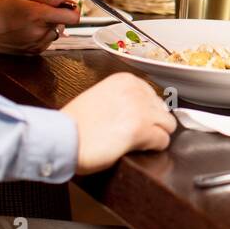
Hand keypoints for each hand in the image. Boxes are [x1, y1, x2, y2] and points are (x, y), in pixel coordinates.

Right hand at [0, 0, 81, 55]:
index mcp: (39, 16)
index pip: (73, 17)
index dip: (73, 10)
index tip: (67, 5)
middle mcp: (40, 33)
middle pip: (63, 23)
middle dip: (56, 15)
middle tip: (38, 9)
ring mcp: (37, 44)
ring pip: (55, 32)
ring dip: (49, 26)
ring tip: (29, 20)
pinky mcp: (32, 52)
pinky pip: (47, 41)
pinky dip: (42, 35)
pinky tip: (26, 29)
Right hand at [60, 73, 176, 173]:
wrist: (60, 138)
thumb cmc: (74, 124)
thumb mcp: (100, 97)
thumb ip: (123, 98)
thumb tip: (142, 110)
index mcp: (125, 80)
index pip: (153, 96)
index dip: (146, 113)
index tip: (135, 122)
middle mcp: (136, 90)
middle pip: (163, 110)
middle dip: (152, 124)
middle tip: (133, 135)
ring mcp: (140, 109)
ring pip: (168, 125)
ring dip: (155, 136)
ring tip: (136, 143)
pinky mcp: (141, 130)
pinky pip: (163, 141)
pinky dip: (154, 148)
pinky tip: (137, 149)